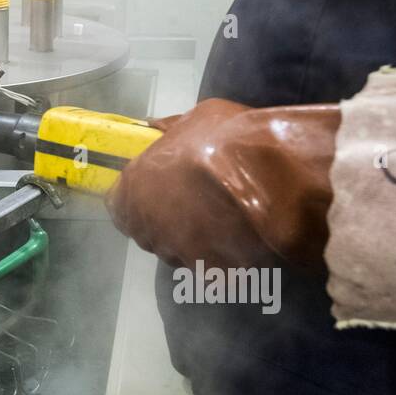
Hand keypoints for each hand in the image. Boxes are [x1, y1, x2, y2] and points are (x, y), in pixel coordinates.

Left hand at [108, 99, 341, 268]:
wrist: (277, 180)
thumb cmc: (230, 141)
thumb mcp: (197, 118)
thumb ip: (170, 130)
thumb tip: (153, 128)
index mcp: (134, 190)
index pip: (118, 207)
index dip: (135, 200)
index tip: (155, 191)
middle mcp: (150, 229)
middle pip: (149, 232)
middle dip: (168, 219)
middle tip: (199, 201)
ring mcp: (180, 255)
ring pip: (181, 252)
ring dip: (196, 240)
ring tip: (228, 219)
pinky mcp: (212, 276)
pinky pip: (213, 270)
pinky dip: (225, 259)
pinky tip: (245, 240)